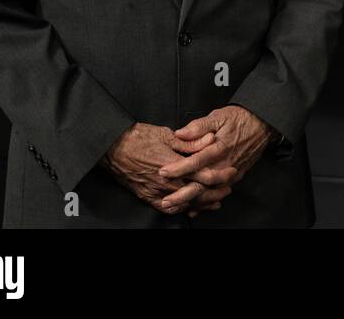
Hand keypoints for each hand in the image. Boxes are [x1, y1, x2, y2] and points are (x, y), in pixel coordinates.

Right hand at [101, 122, 230, 215]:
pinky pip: (168, 208)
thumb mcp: (167, 134)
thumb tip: (210, 140)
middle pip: (197, 192)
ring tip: (215, 200)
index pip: (203, 174)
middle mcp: (166, 181)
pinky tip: (191, 207)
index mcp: (173, 164)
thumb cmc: (138, 138)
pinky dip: (182, 209)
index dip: (220, 175)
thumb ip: (191, 141)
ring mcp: (156, 191)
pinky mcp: (147, 196)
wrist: (112, 148)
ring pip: (185, 202)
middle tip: (228, 188)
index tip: (231, 171)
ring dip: (202, 202)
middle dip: (216, 192)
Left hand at [156, 106, 275, 211]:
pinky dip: (206, 203)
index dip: (179, 168)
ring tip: (175, 206)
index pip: (196, 161)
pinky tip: (194, 208)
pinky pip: (219, 193)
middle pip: (203, 184)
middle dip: (183, 194)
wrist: (262, 125)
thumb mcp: (218, 116)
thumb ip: (199, 126)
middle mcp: (225, 163)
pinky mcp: (236, 177)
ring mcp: (231, 172)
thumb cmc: (239, 119)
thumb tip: (180, 133)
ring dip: (192, 201)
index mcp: (219, 147)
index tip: (163, 172)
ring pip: (211, 192)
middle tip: (166, 200)